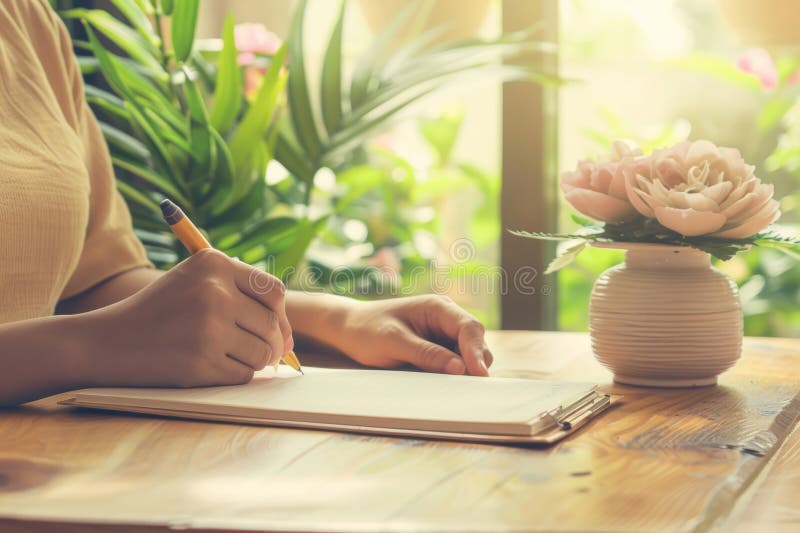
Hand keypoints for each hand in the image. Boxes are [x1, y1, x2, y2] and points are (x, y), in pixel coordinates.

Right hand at [83, 249, 291, 387]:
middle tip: (264, 352)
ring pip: (263, 353)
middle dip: (273, 343)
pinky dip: (236, 375)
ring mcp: (208, 328)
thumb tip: (288, 336)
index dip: (280, 314)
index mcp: (214, 264)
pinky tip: (214, 367)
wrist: (107, 341)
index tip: (277, 329)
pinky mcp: (201, 362)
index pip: (274, 291)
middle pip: (272, 325)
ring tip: (234, 357)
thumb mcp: (194, 281)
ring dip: (257, 362)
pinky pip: (243, 375)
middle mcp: (214, 292)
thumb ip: (240, 294)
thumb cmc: (159, 311)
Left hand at [334, 295, 492, 376]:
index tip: (478, 375)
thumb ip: (426, 354)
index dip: (476, 352)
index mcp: (437, 307)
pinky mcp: (439, 349)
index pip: (469, 327)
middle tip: (466, 388)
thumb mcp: (393, 342)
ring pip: (470, 354)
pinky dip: (456, 374)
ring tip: (454, 387)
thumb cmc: (367, 330)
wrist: (349, 329)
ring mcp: (444, 333)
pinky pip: (457, 362)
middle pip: (476, 341)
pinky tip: (446, 384)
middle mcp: (446, 318)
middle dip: (476, 362)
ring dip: (467, 369)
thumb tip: (460, 368)